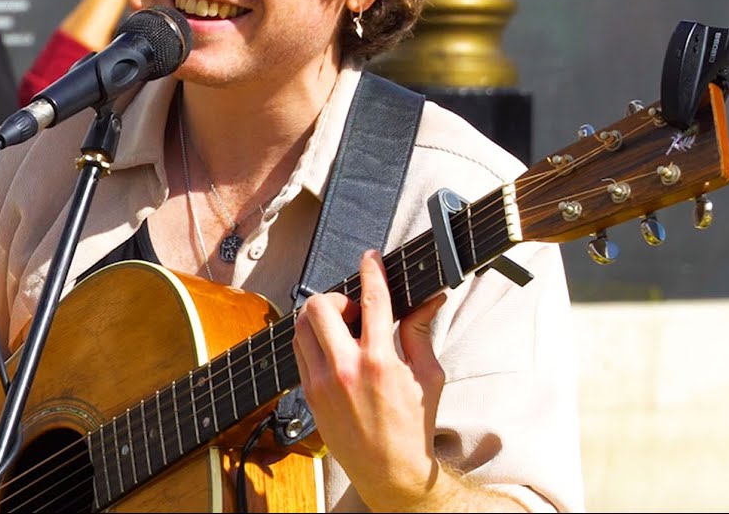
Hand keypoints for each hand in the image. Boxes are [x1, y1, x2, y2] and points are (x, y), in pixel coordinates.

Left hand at [292, 249, 448, 510]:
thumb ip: (420, 332)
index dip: (371, 271)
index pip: (372, 301)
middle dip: (336, 298)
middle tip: (354, 309)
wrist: (390, 471)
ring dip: (319, 318)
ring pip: (301, 327)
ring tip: (343, 329)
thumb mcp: (428, 375)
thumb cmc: (413, 426)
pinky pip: (299, 352)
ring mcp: (320, 382)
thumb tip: (429, 298)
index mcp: (380, 362)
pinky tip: (333, 349)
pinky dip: (313, 341)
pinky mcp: (308, 394)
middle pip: (319, 307)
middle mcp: (345, 369)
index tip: (370, 257)